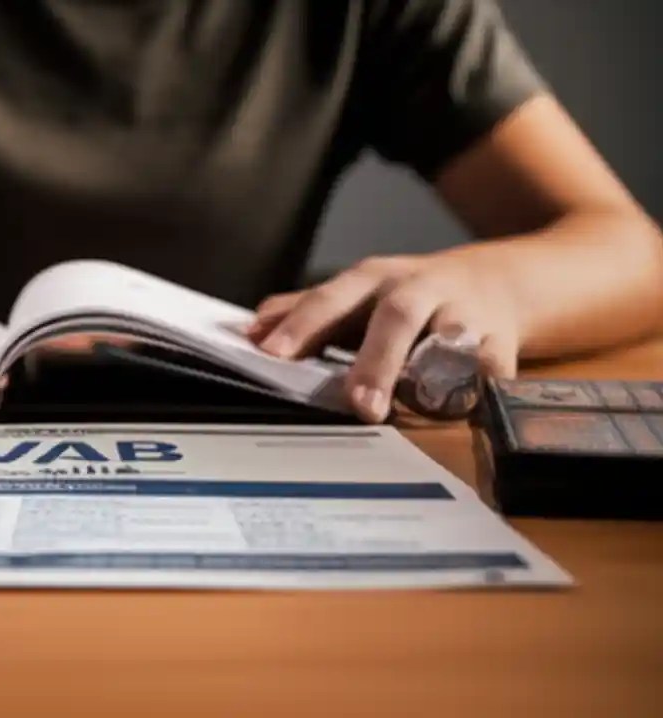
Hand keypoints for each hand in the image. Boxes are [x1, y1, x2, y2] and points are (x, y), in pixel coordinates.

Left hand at [245, 254, 520, 422]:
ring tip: (414, 402)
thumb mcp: (356, 295)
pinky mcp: (501, 341)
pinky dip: (480, 386)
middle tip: (359, 404)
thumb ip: (305, 312)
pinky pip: (492, 367)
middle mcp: (417, 290)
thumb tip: (249, 329)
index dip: (300, 326)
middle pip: (395, 318)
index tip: (270, 353)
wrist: (498, 282)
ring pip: (451, 338)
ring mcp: (462, 314)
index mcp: (371, 280)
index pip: (329, 300)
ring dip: (434, 368)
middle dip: (376, 361)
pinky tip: (465, 404)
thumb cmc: (408, 297)